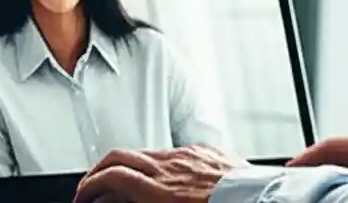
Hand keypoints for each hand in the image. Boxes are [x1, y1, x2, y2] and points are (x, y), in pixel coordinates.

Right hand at [74, 144, 246, 202]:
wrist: (264, 200)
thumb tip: (119, 201)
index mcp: (162, 192)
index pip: (112, 176)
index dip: (90, 186)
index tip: (83, 197)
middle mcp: (173, 168)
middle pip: (120, 156)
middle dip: (98, 170)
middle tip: (91, 186)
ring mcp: (189, 155)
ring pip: (146, 152)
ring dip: (128, 165)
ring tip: (124, 183)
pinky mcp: (206, 150)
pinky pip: (174, 151)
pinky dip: (160, 162)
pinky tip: (163, 176)